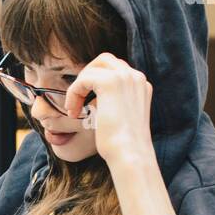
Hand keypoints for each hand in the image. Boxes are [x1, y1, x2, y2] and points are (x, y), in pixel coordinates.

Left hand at [63, 52, 155, 168]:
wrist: (128, 154)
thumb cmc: (122, 144)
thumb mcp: (119, 117)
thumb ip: (112, 102)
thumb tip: (95, 99)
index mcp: (141, 85)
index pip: (115, 69)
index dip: (95, 82)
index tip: (85, 103)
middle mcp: (136, 77)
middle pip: (104, 60)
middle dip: (86, 76)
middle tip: (77, 99)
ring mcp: (126, 78)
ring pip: (93, 67)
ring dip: (79, 86)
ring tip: (74, 108)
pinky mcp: (111, 82)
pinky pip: (84, 78)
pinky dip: (74, 93)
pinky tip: (74, 112)